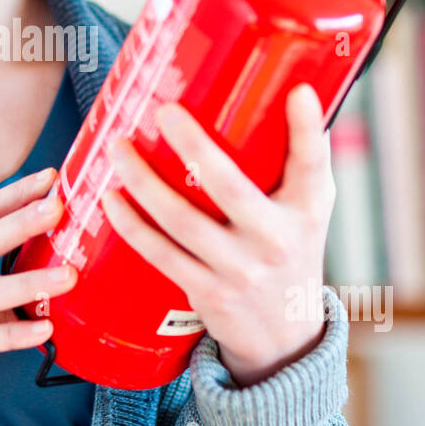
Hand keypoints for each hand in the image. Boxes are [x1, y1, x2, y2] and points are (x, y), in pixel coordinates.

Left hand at [101, 84, 334, 387]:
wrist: (285, 336)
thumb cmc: (291, 249)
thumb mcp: (310, 207)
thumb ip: (303, 155)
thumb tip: (294, 89)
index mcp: (307, 209)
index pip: (312, 163)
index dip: (307, 127)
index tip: (298, 91)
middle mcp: (275, 239)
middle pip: (230, 187)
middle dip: (195, 146)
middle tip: (164, 112)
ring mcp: (239, 270)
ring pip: (184, 220)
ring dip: (145, 183)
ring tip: (119, 148)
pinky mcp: (207, 292)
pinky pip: (162, 254)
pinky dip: (133, 227)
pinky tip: (112, 199)